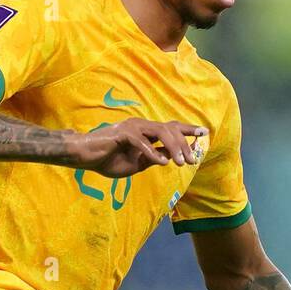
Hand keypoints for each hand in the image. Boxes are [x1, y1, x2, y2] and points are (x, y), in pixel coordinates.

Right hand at [69, 120, 207, 177]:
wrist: (86, 157)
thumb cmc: (108, 160)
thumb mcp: (137, 163)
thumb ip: (152, 158)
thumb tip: (170, 157)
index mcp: (146, 132)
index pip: (171, 128)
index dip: (188, 130)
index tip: (204, 133)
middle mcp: (142, 125)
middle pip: (170, 129)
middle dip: (185, 144)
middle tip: (192, 160)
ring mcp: (133, 127)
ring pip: (160, 132)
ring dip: (173, 147)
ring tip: (181, 163)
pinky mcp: (122, 133)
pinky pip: (142, 142)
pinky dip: (152, 153)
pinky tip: (161, 163)